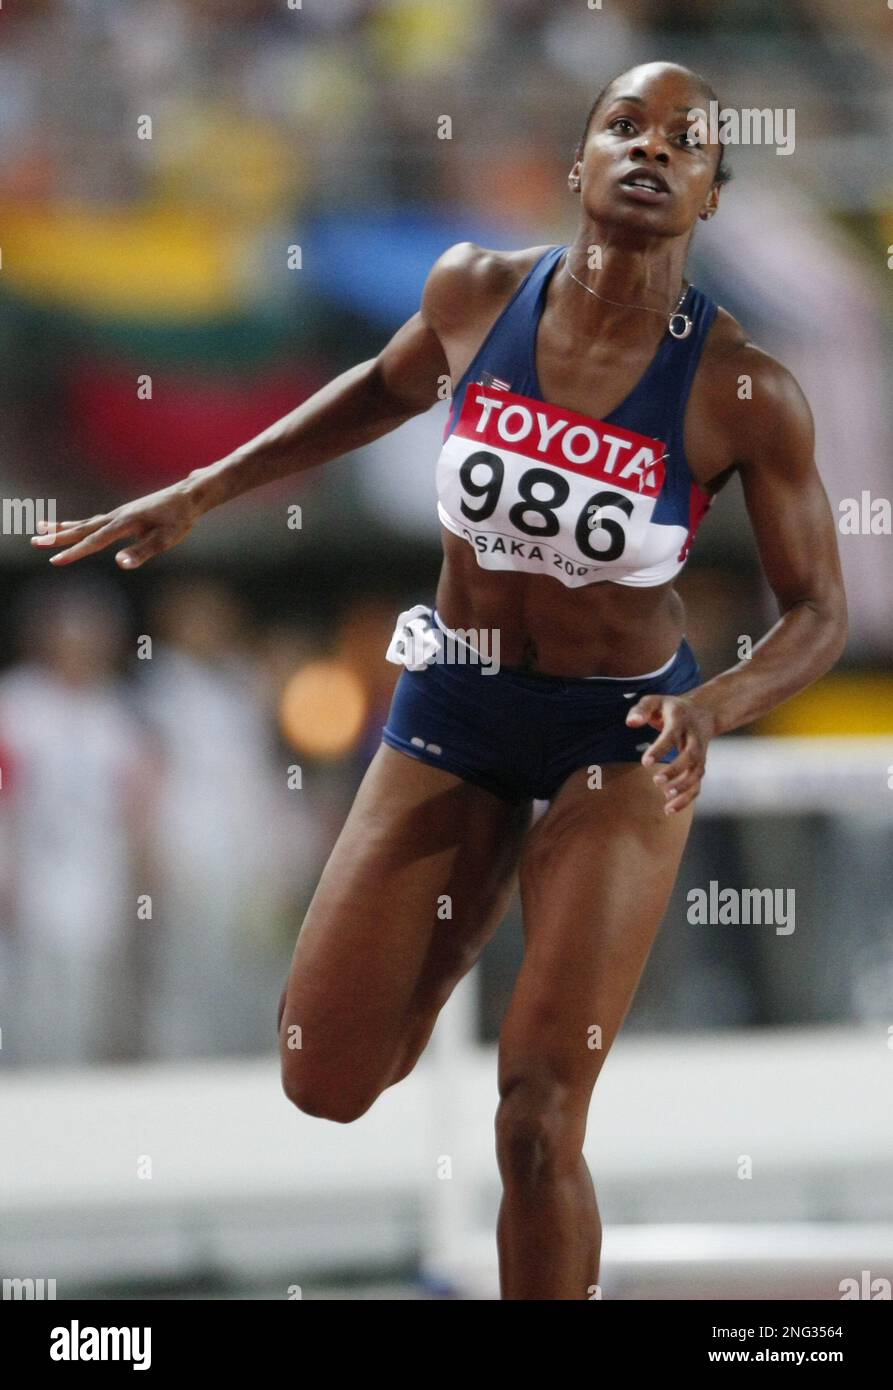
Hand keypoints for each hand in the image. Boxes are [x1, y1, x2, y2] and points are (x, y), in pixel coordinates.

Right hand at [30, 479, 204, 569]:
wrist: (188, 497)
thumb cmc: (180, 520)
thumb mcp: (166, 540)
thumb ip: (142, 552)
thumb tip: (120, 564)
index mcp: (125, 523)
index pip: (95, 541)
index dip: (74, 552)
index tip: (55, 561)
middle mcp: (118, 516)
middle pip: (82, 529)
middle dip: (58, 537)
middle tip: (34, 542)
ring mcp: (119, 514)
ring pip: (85, 522)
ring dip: (63, 527)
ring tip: (41, 528)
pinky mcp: (123, 515)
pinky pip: (95, 521)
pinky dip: (80, 524)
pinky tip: (73, 527)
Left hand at [625, 693, 713, 813]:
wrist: (703, 711)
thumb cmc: (670, 708)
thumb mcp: (654, 701)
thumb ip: (640, 710)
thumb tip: (630, 723)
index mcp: (680, 720)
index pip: (671, 735)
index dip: (660, 749)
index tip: (645, 762)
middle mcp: (694, 737)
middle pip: (691, 756)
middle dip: (676, 770)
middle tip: (656, 781)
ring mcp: (700, 753)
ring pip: (697, 773)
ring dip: (684, 788)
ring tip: (666, 800)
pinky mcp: (700, 766)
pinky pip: (698, 784)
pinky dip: (687, 798)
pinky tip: (669, 809)